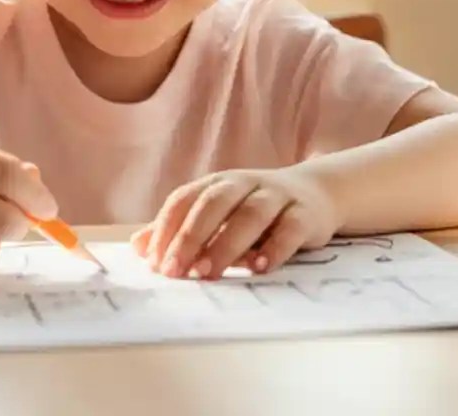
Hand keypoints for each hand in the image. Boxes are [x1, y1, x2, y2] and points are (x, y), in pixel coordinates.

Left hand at [132, 168, 340, 279]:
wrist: (319, 193)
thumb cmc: (256, 210)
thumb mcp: (218, 215)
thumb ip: (180, 230)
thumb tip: (139, 247)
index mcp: (217, 184)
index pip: (185, 201)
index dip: (167, 230)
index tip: (154, 264)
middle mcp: (244, 184)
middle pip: (214, 204)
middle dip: (191, 237)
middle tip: (176, 271)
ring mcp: (276, 196)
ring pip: (250, 215)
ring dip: (226, 244)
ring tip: (208, 273)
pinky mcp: (306, 214)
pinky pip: (290, 229)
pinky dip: (274, 248)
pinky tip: (258, 267)